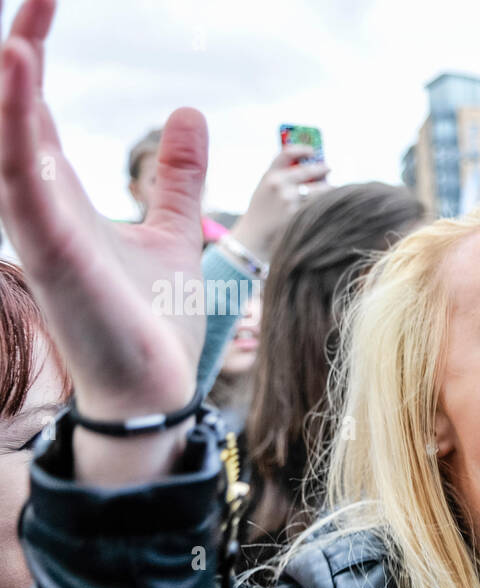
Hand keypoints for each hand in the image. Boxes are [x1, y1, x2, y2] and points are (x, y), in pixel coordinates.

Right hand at [0, 0, 204, 480]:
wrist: (156, 386)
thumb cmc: (155, 319)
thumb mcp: (175, 230)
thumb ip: (180, 178)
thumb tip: (190, 112)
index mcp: (60, 197)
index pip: (30, 109)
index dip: (31, 51)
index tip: (46, 0)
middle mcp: (38, 204)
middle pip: (9, 111)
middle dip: (15, 51)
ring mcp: (37, 226)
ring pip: (4, 138)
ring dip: (6, 82)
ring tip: (19, 31)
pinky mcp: (47, 249)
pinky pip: (17, 175)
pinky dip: (13, 122)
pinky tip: (18, 69)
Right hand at [227, 145, 329, 259]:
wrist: (253, 236)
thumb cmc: (262, 212)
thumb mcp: (264, 189)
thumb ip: (281, 178)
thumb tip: (309, 169)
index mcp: (269, 175)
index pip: (287, 153)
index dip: (302, 149)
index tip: (312, 150)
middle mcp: (279, 184)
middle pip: (308, 170)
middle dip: (322, 168)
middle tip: (329, 168)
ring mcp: (289, 200)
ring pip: (319, 188)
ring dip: (328, 188)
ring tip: (331, 188)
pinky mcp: (297, 215)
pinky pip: (319, 205)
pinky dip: (326, 203)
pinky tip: (329, 204)